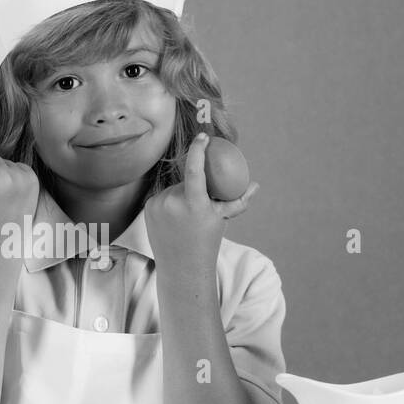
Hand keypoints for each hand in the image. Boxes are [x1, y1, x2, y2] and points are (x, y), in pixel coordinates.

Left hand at [144, 133, 259, 271]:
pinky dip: (171, 201)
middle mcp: (172, 203)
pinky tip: (174, 218)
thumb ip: (239, 201)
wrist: (181, 266)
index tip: (203, 137)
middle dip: (195, 186)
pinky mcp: (147, 208)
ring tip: (186, 217)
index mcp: (194, 204)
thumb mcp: (223, 220)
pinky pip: (163, 196)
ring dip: (183, 195)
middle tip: (202, 202)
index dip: (198, 149)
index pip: (195, 169)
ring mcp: (157, 205)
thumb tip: (255, 185)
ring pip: (174, 188)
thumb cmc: (206, 241)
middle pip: (187, 181)